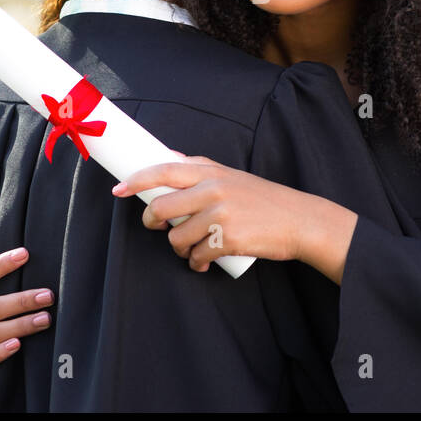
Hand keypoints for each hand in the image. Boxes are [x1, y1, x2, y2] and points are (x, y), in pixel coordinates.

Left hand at [111, 155, 311, 271]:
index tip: (120, 189)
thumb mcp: (233, 175)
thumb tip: (170, 157)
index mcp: (212, 172)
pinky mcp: (228, 240)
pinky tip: (204, 262)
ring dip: (179, 248)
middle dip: (153, 222)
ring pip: (177, 237)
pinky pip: (197, 256)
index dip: (138, 180)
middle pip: (163, 208)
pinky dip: (197, 263)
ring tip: (191, 248)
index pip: (165, 170)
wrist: (300, 221)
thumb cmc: (265, 199)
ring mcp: (220, 216)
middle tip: (157, 227)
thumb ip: (203, 168)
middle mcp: (213, 190)